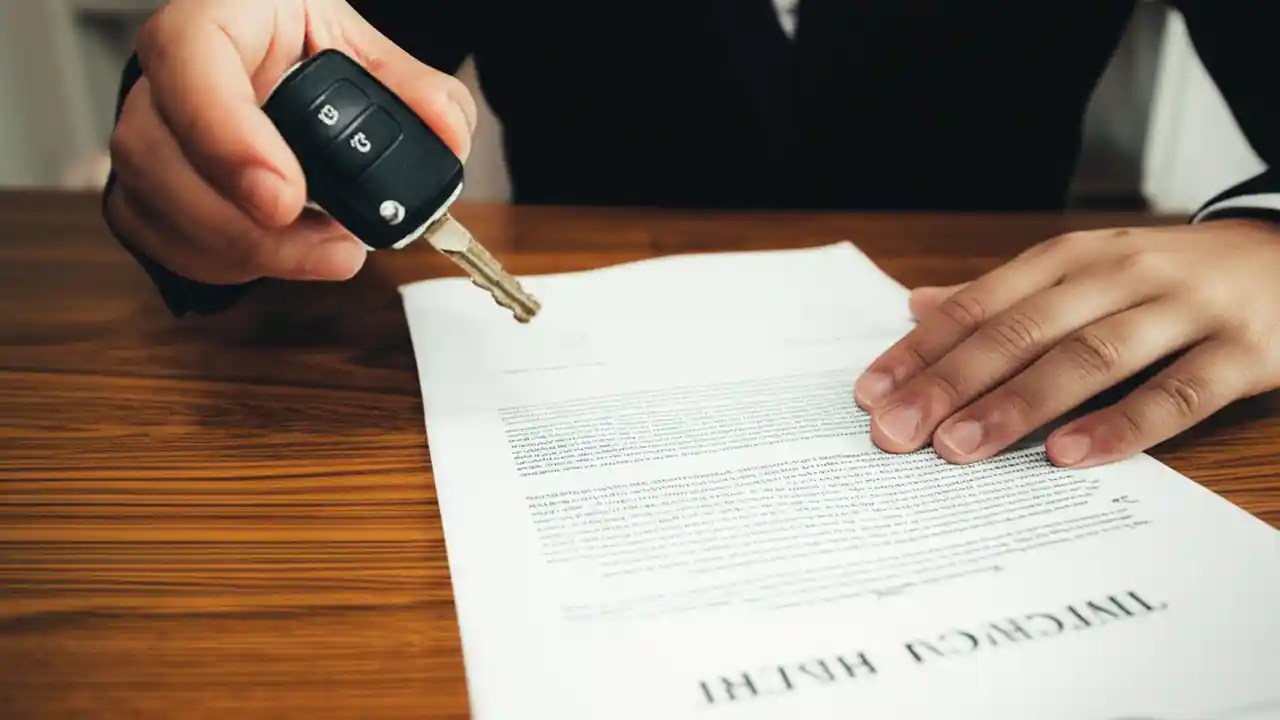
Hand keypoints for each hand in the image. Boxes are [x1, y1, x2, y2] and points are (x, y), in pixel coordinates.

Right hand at [104, 0, 475, 283]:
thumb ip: (413, 89)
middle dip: (251, 229)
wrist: (254, 63)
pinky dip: (232, 265)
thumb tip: (448, 135)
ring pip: (164, 214)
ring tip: (329, 253)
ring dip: (252, 254)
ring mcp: (144, 142)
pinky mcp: (143, 196)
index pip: (189, 65)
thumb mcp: (355, 46)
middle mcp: (159, 83)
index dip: (230, 140)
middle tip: (336, 248)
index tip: (287, 197)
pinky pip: (169, 247)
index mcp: (207, 26)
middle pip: (163, 161)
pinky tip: (283, 255)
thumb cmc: (295, 48)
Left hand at [854, 220, 1279, 467]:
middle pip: (1022, 331)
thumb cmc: (1167, 275)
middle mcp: (1119, 275)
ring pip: (1089, 357)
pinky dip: (1122, 424)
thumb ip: (1003, 294)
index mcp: (1071, 258)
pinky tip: (1069, 455)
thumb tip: (916, 308)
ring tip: (960, 448)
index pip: (980, 305)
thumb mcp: (1083, 268)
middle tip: (897, 432)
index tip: (872, 394)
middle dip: (951, 383)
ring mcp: (1183, 311)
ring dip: (1018, 404)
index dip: (922, 350)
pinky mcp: (1243, 351)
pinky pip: (1177, 393)